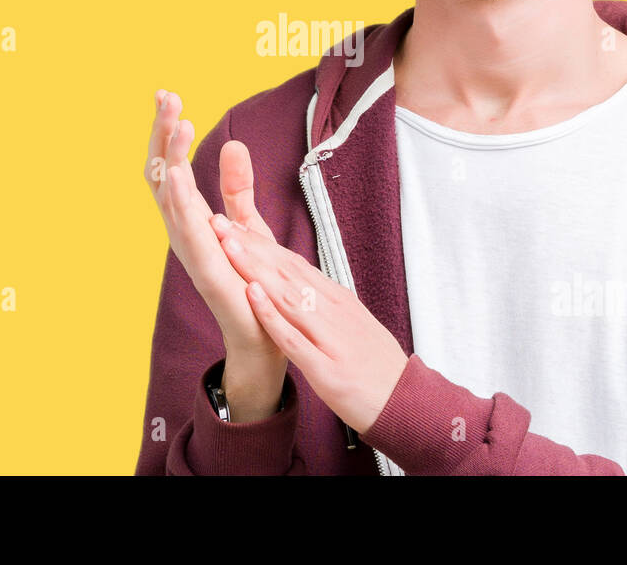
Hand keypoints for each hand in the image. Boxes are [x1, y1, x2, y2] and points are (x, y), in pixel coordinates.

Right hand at [144, 90, 286, 385]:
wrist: (263, 339)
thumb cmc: (250, 283)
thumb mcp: (246, 225)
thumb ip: (237, 187)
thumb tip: (234, 143)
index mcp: (188, 219)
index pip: (168, 167)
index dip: (165, 132)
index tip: (167, 94)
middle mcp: (181, 232)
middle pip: (162, 175)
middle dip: (162, 135)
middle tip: (169, 97)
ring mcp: (190, 252)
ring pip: (171, 198)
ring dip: (171, 159)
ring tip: (177, 123)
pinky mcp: (208, 272)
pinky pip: (190, 233)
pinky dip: (181, 203)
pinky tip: (179, 175)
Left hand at [208, 212, 409, 437]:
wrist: (407, 404)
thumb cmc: (378, 367)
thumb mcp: (354, 324)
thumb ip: (327, 304)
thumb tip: (301, 284)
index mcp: (339, 300)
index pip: (294, 263)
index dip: (262, 243)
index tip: (234, 225)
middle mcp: (334, 312)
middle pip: (286, 272)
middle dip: (251, 246)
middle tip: (219, 222)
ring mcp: (331, 339)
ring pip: (287, 296)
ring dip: (255, 269)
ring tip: (228, 247)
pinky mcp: (327, 369)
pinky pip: (294, 338)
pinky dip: (271, 315)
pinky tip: (252, 296)